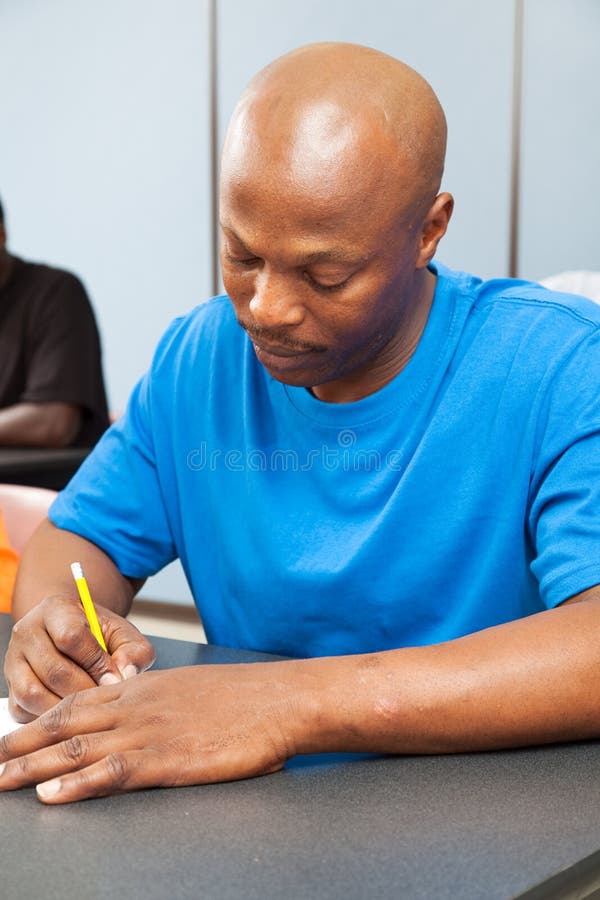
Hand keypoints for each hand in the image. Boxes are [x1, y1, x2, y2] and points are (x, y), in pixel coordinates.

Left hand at [0, 662, 296, 802]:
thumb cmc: (242, 698)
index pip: (77, 702)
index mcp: (142, 689)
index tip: (12, 733)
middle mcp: (136, 707)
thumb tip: (137, 713)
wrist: (278, 701)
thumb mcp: (190, 688)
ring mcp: (149, 733)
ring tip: (0, 781)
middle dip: (21, 744)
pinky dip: (76, 786)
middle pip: (65, 725)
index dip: (40, 719)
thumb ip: (157, 700)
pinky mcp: (167, 760)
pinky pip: (111, 774)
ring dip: (32, 767)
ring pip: (76, 750)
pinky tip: (51, 796)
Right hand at [4, 595, 155, 721]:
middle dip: (85, 690)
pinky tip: (71, 713)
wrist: (72, 634)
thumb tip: (126, 675)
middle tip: (106, 699)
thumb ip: (133, 651)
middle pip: (53, 671)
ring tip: (90, 707)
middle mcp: (27, 631)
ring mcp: (13, 660)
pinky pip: (23, 711)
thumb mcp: (123, 634)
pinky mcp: (10, 687)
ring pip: (34, 694)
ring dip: (66, 708)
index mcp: (56, 609)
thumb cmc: (100, 636)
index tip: (116, 679)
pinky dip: (48, 718)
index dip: (96, 663)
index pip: (70, 638)